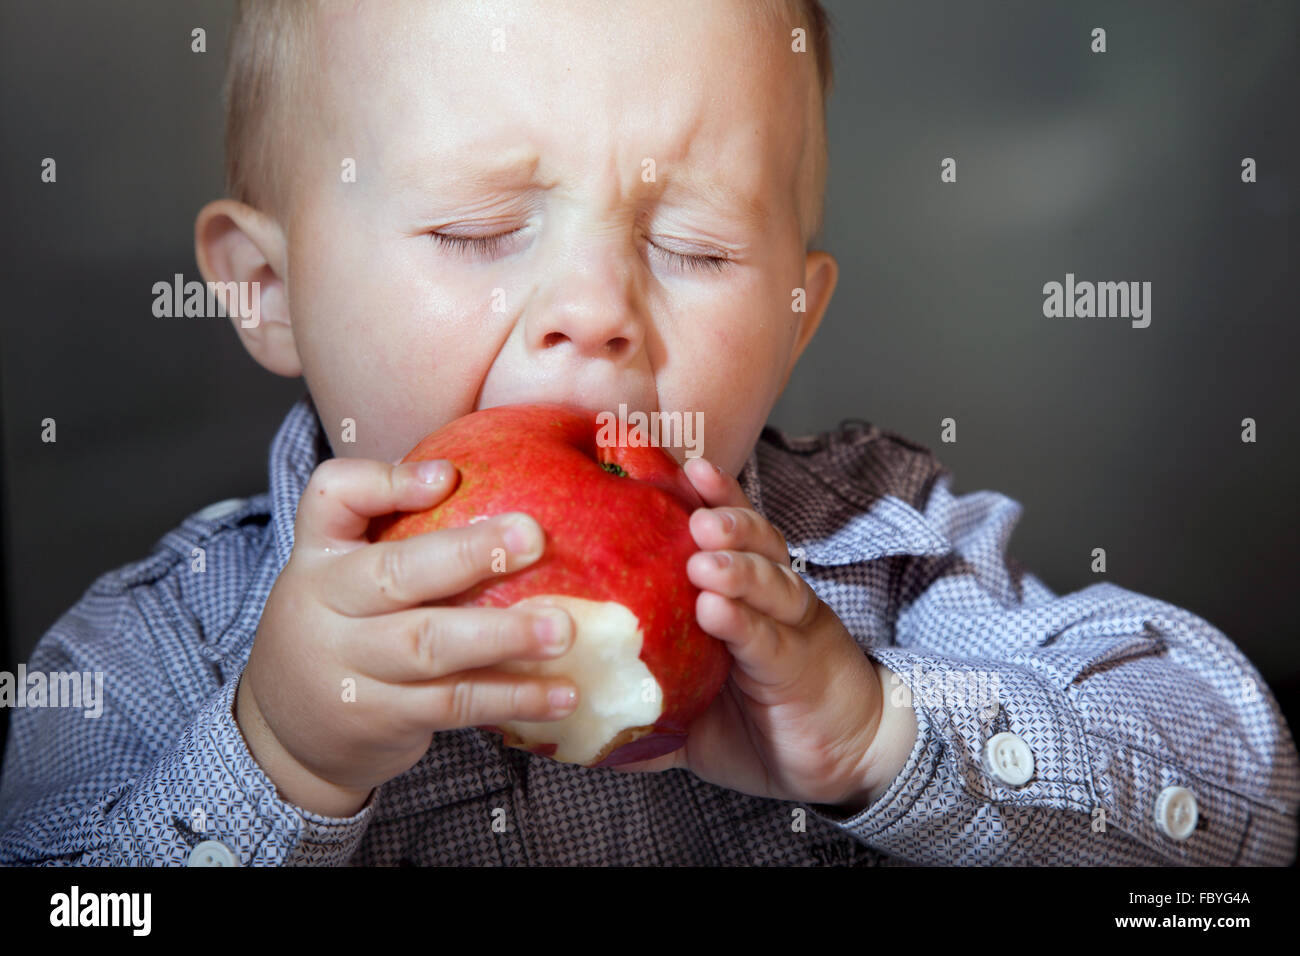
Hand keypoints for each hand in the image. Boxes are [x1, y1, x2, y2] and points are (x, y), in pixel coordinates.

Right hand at [235, 456, 580, 817]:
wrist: (289, 727)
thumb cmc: (346, 623)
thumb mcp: (346, 566)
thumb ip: (397, 521)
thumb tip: (494, 473)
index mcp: (322, 553)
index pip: (331, 498)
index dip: (386, 483)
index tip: (448, 477)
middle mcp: (327, 605)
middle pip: (393, 574)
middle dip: (469, 553)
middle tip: (535, 536)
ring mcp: (352, 667)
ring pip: (429, 646)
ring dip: (503, 636)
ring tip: (563, 629)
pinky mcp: (383, 717)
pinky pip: (454, 703)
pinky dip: (512, 697)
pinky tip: (563, 692)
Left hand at [610, 457, 916, 812]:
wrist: (850, 759)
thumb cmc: (764, 723)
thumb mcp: (695, 713)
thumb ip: (646, 708)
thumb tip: (582, 715)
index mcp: (751, 595)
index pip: (735, 534)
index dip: (716, 498)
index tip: (686, 467)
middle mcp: (776, 601)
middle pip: (759, 543)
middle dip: (728, 521)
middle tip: (695, 515)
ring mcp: (794, 631)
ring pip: (772, 583)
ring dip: (738, 567)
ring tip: (704, 559)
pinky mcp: (800, 669)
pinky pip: (770, 641)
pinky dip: (744, 624)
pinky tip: (717, 610)